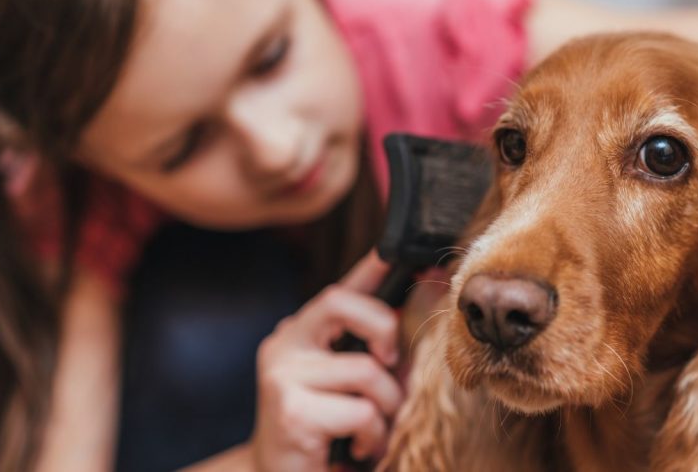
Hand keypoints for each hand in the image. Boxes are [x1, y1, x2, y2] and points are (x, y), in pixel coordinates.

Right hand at [251, 251, 401, 470]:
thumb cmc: (323, 432)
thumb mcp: (349, 384)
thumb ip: (372, 351)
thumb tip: (414, 317)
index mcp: (300, 333)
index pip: (339, 288)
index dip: (370, 266)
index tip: (396, 249)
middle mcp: (284, 345)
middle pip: (342, 303)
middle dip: (384, 329)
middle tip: (390, 364)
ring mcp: (283, 376)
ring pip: (367, 371)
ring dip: (387, 407)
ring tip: (371, 429)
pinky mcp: (292, 412)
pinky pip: (362, 412)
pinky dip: (373, 435)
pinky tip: (355, 447)